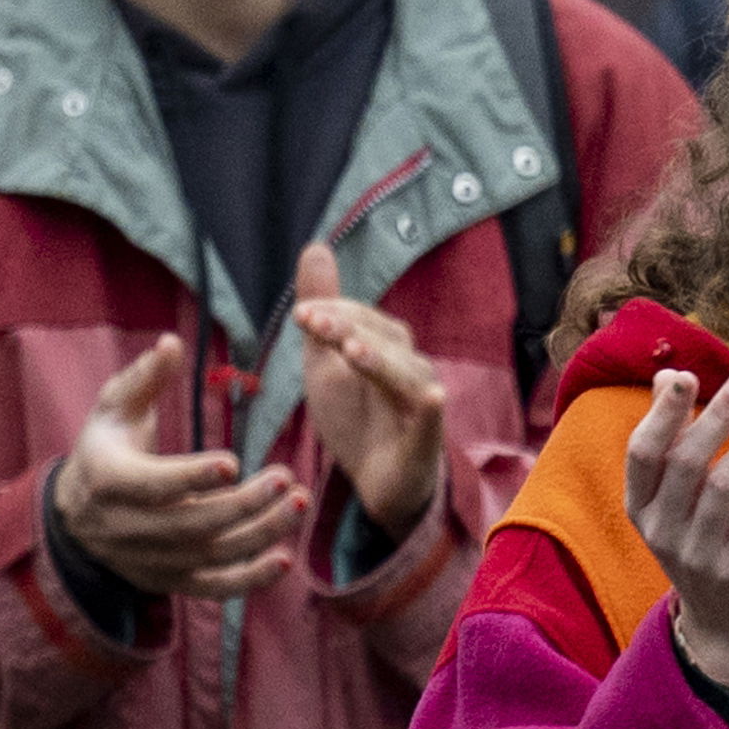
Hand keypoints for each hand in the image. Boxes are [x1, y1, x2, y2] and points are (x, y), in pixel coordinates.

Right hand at [47, 335, 303, 601]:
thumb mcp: (113, 407)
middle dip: (243, 504)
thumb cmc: (104, 448)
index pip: (152, 485)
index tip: (234, 462)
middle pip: (191, 524)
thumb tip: (172, 342)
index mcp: (108, 480)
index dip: (192, 477)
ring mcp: (150, 561)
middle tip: (285, 478)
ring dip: (259, 534)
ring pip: (210, 556)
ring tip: (298, 504)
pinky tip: (283, 560)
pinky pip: (212, 588)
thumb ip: (145, 378)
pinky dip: (249, 581)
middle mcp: (127, 528)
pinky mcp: (169, 581)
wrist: (76, 516)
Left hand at [287, 241, 447, 536]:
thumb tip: (315, 246)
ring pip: (405, 370)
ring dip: (378, 358)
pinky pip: (428, 411)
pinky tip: (425, 395)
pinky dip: (424, 400)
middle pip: (385, 336)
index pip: (361, 318)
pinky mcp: (428, 433)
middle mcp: (409, 364)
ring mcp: (422, 397)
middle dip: (347, 327)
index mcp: (386, 344)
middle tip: (311, 322)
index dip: (332, 313)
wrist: (376, 481)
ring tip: (349, 351)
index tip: (299, 315)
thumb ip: (323, 312)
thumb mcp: (325, 363)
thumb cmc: (355, 417)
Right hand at [623, 367, 728, 693]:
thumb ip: (672, 439)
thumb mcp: (678, 500)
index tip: (689, 374)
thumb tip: (669, 373)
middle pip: (686, 461)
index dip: (663, 413)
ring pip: (727, 483)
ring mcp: (701, 555)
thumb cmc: (704, 545)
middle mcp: (664, 532)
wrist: (728, 630)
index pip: (643, 453)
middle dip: (718, 413)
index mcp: (641, 509)